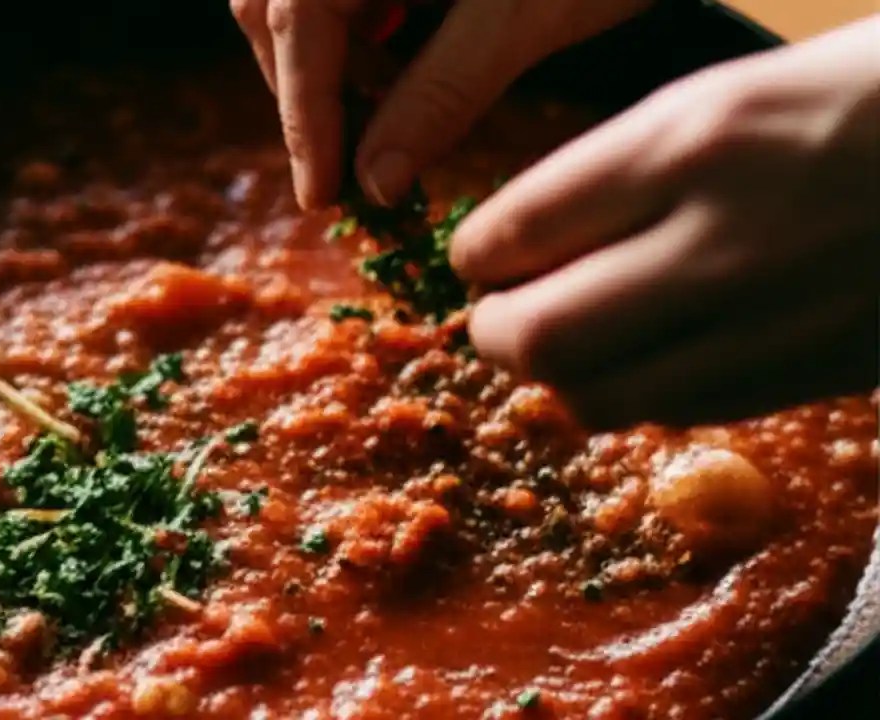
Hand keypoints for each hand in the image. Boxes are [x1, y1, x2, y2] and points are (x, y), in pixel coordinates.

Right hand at [229, 0, 650, 208]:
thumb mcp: (524, 15)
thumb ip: (439, 94)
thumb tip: (375, 182)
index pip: (294, 19)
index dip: (304, 115)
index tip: (323, 194)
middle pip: (270, 4)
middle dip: (306, 88)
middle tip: (348, 163)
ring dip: (325, 59)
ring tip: (381, 112)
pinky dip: (356, 27)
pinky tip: (399, 55)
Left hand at [453, 16, 879, 430]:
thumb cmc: (872, 92)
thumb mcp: (735, 92)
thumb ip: (624, 168)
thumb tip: (530, 237)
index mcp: (694, 140)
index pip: (521, 225)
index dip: (473, 255)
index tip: (471, 259)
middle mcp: (721, 239)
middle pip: (542, 334)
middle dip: (494, 333)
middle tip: (493, 317)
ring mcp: (771, 319)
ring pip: (602, 395)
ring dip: (558, 377)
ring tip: (559, 343)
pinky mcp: (813, 374)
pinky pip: (679, 411)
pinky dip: (631, 395)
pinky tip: (637, 361)